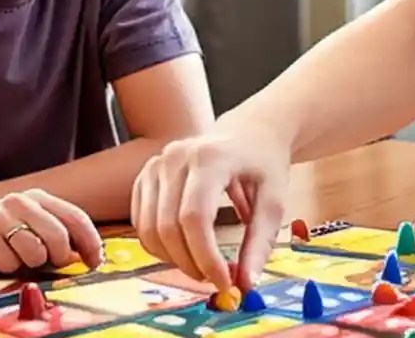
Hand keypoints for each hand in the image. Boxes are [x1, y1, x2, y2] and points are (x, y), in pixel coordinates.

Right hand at [0, 189, 103, 273]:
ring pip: (35, 252)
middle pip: (58, 236)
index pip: (75, 217)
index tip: (94, 262)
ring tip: (21, 259)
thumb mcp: (35, 225)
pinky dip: (9, 269)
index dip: (90, 242)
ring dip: (32, 264)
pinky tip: (0, 260)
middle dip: (61, 257)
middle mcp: (20, 202)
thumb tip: (90, 257)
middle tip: (52, 264)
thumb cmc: (8, 235)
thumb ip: (61, 234)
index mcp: (39, 198)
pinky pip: (10, 264)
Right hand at [131, 122, 290, 292]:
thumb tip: (246, 283)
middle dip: (190, 263)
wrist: (248, 131)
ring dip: (173, 259)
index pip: (195, 217)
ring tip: (202, 266)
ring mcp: (156, 164)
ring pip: (149, 228)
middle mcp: (175, 157)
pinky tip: (184, 250)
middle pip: (168, 226)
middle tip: (215, 280)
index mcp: (210, 158)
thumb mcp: (274, 200)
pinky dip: (159, 246)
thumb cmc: (263, 163)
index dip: (206, 257)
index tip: (225, 282)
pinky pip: (141, 222)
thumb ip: (259, 242)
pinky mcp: (146, 175)